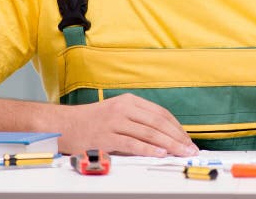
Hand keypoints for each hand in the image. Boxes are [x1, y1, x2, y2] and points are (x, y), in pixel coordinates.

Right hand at [58, 93, 197, 156]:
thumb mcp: (118, 112)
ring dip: (169, 144)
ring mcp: (115, 122)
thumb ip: (138, 119)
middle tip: (190, 148)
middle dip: (177, 137)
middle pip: (158, 122)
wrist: (65, 125)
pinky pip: (132, 143)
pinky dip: (148, 149)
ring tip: (181, 153)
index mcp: (130, 101)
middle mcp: (124, 109)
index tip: (187, 138)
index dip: (176, 127)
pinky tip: (160, 153)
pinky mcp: (107, 136)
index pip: (161, 113)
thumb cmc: (93, 121)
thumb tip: (163, 135)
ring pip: (149, 133)